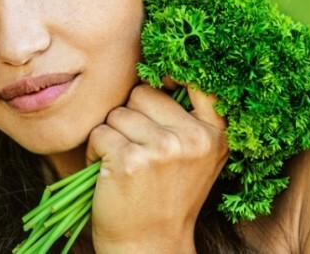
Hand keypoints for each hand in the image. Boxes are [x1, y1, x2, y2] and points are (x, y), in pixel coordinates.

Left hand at [85, 83, 227, 252]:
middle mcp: (193, 139)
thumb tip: (168, 71)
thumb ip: (193, 119)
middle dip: (131, 114)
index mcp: (214, 135)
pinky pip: (100, 132)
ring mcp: (162, 149)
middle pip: (143, 93)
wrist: (151, 247)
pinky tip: (107, 172)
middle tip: (135, 146)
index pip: (197, 81)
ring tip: (123, 163)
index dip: (172, 73)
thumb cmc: (168, 198)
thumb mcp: (199, 158)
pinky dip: (94, 150)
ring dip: (111, 134)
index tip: (160, 80)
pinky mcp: (130, 160)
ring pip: (118, 112)